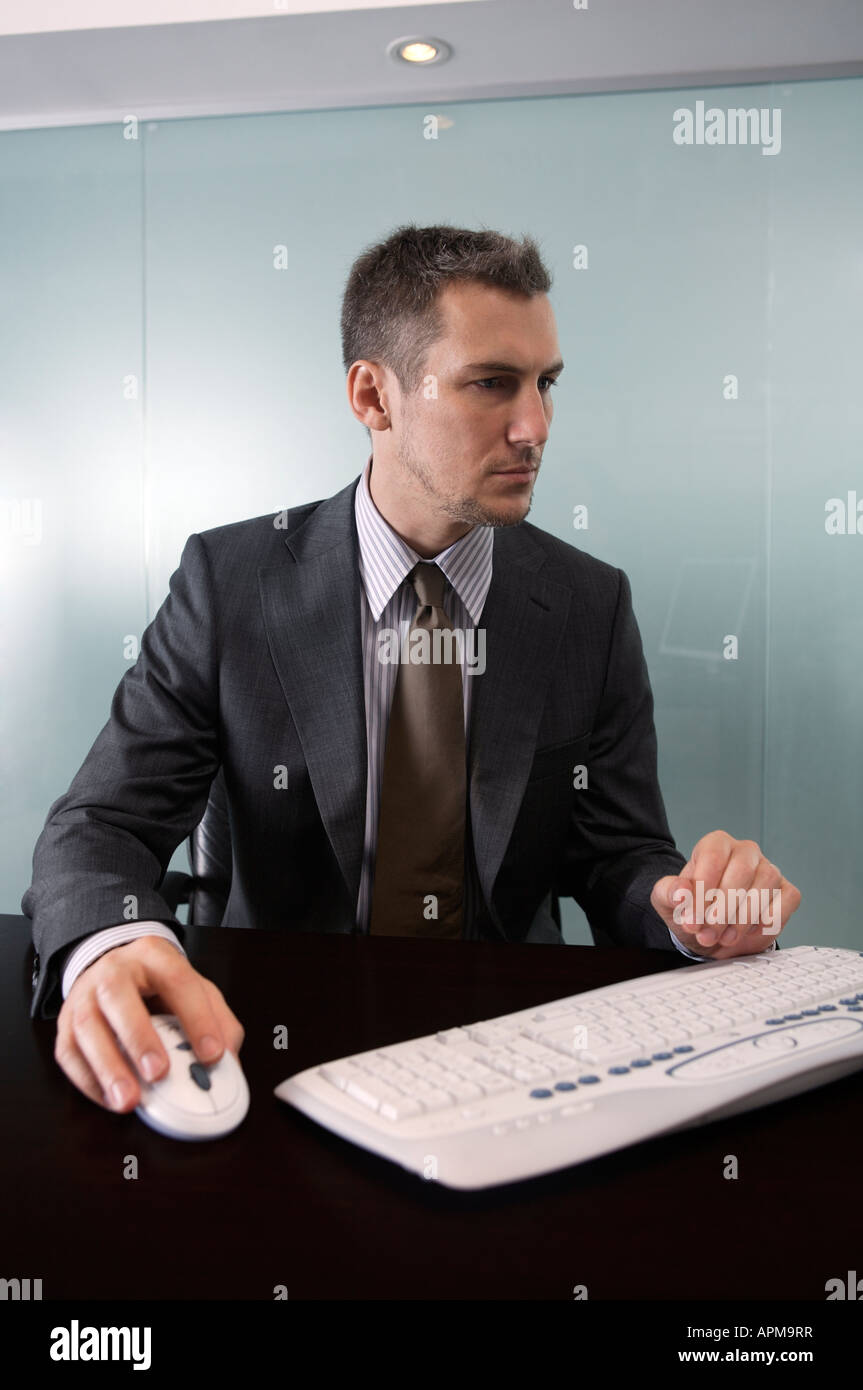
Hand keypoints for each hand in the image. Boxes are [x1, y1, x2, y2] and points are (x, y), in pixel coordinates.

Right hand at [54, 936, 244, 1111]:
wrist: (115, 970)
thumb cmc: (158, 986)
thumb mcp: (194, 990)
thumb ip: (218, 1020)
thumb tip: (228, 1061)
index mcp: (154, 956)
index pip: (178, 980)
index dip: (197, 1017)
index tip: (212, 1054)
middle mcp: (114, 970)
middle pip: (119, 995)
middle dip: (139, 1037)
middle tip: (159, 1073)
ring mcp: (84, 995)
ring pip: (87, 1027)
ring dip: (108, 1067)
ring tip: (130, 1100)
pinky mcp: (65, 1024)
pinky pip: (69, 1053)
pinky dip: (89, 1082)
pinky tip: (111, 1099)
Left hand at [651, 830, 800, 959]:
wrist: (713, 931)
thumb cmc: (692, 909)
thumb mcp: (669, 901)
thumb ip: (669, 892)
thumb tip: (680, 893)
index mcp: (716, 844)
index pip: (713, 858)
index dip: (703, 890)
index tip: (693, 919)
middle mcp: (745, 851)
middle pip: (741, 870)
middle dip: (723, 908)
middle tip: (708, 933)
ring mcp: (769, 869)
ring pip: (766, 883)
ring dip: (744, 917)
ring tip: (724, 937)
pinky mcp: (787, 891)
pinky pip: (787, 899)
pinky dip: (769, 919)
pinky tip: (749, 932)